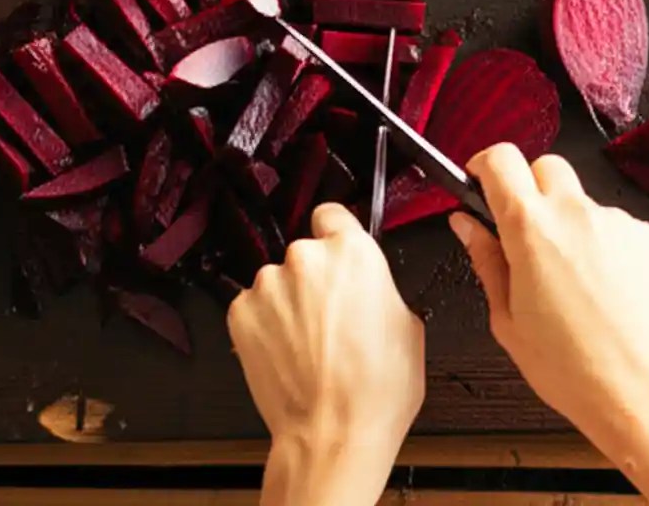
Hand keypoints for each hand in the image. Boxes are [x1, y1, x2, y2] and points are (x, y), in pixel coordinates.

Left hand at [228, 203, 423, 505]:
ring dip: (289, 304)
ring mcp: (268, 285)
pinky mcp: (240, 313)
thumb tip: (368, 288)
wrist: (333, 433)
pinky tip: (286, 354)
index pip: (331, 214)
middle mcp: (305, 258)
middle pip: (305, 254)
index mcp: (353, 252)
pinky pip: (253, 308)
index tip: (335, 249)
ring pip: (278, 283)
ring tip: (309, 346)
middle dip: (315, 280)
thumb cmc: (377, 390)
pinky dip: (265, 326)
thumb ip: (381, 289)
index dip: (335, 235)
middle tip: (332, 318)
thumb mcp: (408, 327)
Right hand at [451, 145, 648, 505]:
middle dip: (529, 189)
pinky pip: (614, 226)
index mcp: (531, 230)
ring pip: (582, 201)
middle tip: (523, 235)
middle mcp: (576, 215)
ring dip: (569, 225)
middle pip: (545, 167)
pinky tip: (603, 292)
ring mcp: (617, 223)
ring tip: (570, 285)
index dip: (485, 165)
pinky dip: (603, 246)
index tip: (480, 181)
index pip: (501, 160)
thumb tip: (467, 226)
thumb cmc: (574, 369)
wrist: (644, 391)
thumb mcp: (508, 321)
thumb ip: (486, 261)